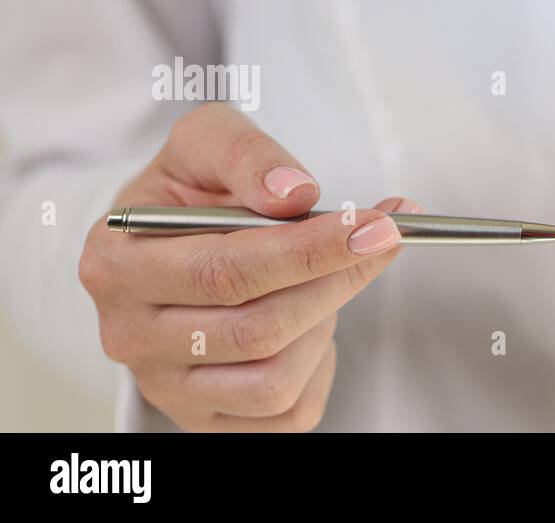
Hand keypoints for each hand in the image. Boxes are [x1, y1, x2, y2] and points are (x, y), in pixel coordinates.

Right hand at [79, 103, 418, 431]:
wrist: (174, 242)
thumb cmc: (192, 193)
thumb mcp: (205, 143)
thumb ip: (245, 154)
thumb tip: (295, 193)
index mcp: (116, 265)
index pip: (226, 271)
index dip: (309, 251)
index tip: (374, 227)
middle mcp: (130, 336)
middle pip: (258, 328)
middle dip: (336, 281)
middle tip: (384, 240)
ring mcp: (167, 387)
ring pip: (275, 380)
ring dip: (323, 324)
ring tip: (324, 280)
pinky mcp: (205, 420)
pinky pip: (287, 413)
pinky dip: (318, 367)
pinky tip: (312, 324)